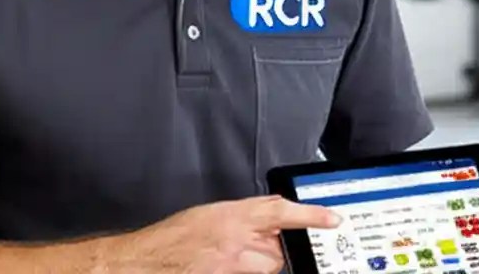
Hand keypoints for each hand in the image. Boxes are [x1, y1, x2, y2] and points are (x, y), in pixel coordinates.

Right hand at [109, 195, 339, 273]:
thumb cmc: (173, 238)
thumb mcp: (212, 214)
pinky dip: (248, 271)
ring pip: (268, 268)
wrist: (144, 262)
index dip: (311, 215)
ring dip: (259, 266)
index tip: (334, 220)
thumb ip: (245, 215)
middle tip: (252, 250)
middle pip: (278, 251)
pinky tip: (223, 265)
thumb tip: (275, 217)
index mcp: (231, 216)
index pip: (280, 211)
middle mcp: (234, 240)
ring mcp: (229, 265)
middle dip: (273, 252)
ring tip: (231, 260)